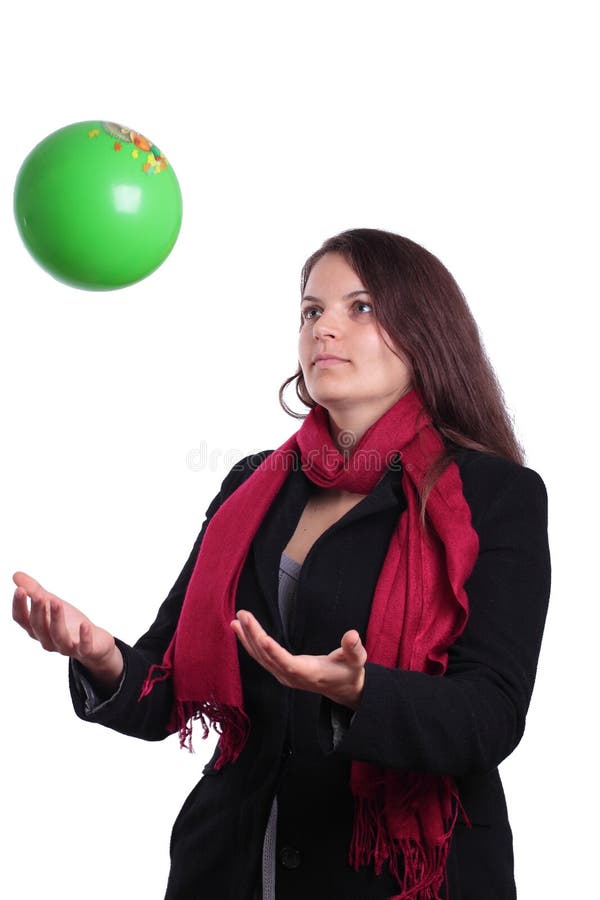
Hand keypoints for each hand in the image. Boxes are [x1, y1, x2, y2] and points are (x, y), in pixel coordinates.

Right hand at [12, 570, 122, 688]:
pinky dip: (84, 637)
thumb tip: (15, 574)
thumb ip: (35, 591)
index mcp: (37, 629)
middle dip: (38, 611)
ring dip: (56, 619)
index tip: (19, 590)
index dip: (19, 606)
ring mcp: (66, 647)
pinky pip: (83, 647)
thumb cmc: (69, 622)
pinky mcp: (85, 651)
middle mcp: (48, 640)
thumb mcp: (52, 603)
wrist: (95, 642)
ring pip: (58, 636)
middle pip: (38, 627)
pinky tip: (84, 624)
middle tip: (38, 595)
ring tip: (56, 602)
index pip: (22, 619)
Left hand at [231, 610, 365, 709]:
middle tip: (243, 615)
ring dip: (247, 638)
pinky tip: (241, 630)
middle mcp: (292, 676)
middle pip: (269, 657)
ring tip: (236, 620)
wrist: (342, 689)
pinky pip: (261, 658)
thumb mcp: (357, 660)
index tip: (262, 639)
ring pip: (261, 658)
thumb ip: (354, 648)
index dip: (275, 652)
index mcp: (310, 674)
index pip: (288, 663)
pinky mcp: (280, 671)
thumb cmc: (349, 672)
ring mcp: (284, 675)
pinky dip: (249, 644)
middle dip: (254, 635)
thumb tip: (352, 634)